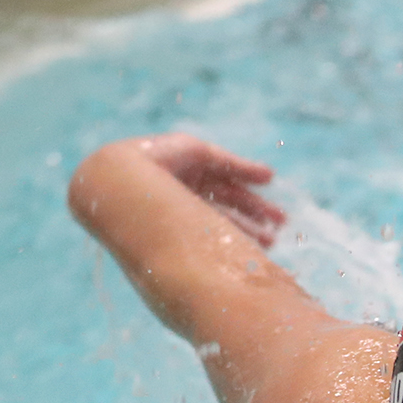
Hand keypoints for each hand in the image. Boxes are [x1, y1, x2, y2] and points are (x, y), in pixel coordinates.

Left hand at [130, 133, 285, 246]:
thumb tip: (271, 176)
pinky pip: (206, 231)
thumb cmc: (161, 157)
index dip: (255, 197)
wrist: (123, 177)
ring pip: (220, 220)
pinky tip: (246, 247)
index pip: (232, 185)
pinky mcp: (173, 222)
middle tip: (279, 231)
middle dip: (254, 216)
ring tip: (269, 243)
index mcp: (195, 169)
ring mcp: (181, 206)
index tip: (277, 213)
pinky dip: (226, 237)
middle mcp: (189, 189)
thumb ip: (237, 166)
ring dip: (245, 230)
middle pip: (230, 204)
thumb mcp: (204, 155)